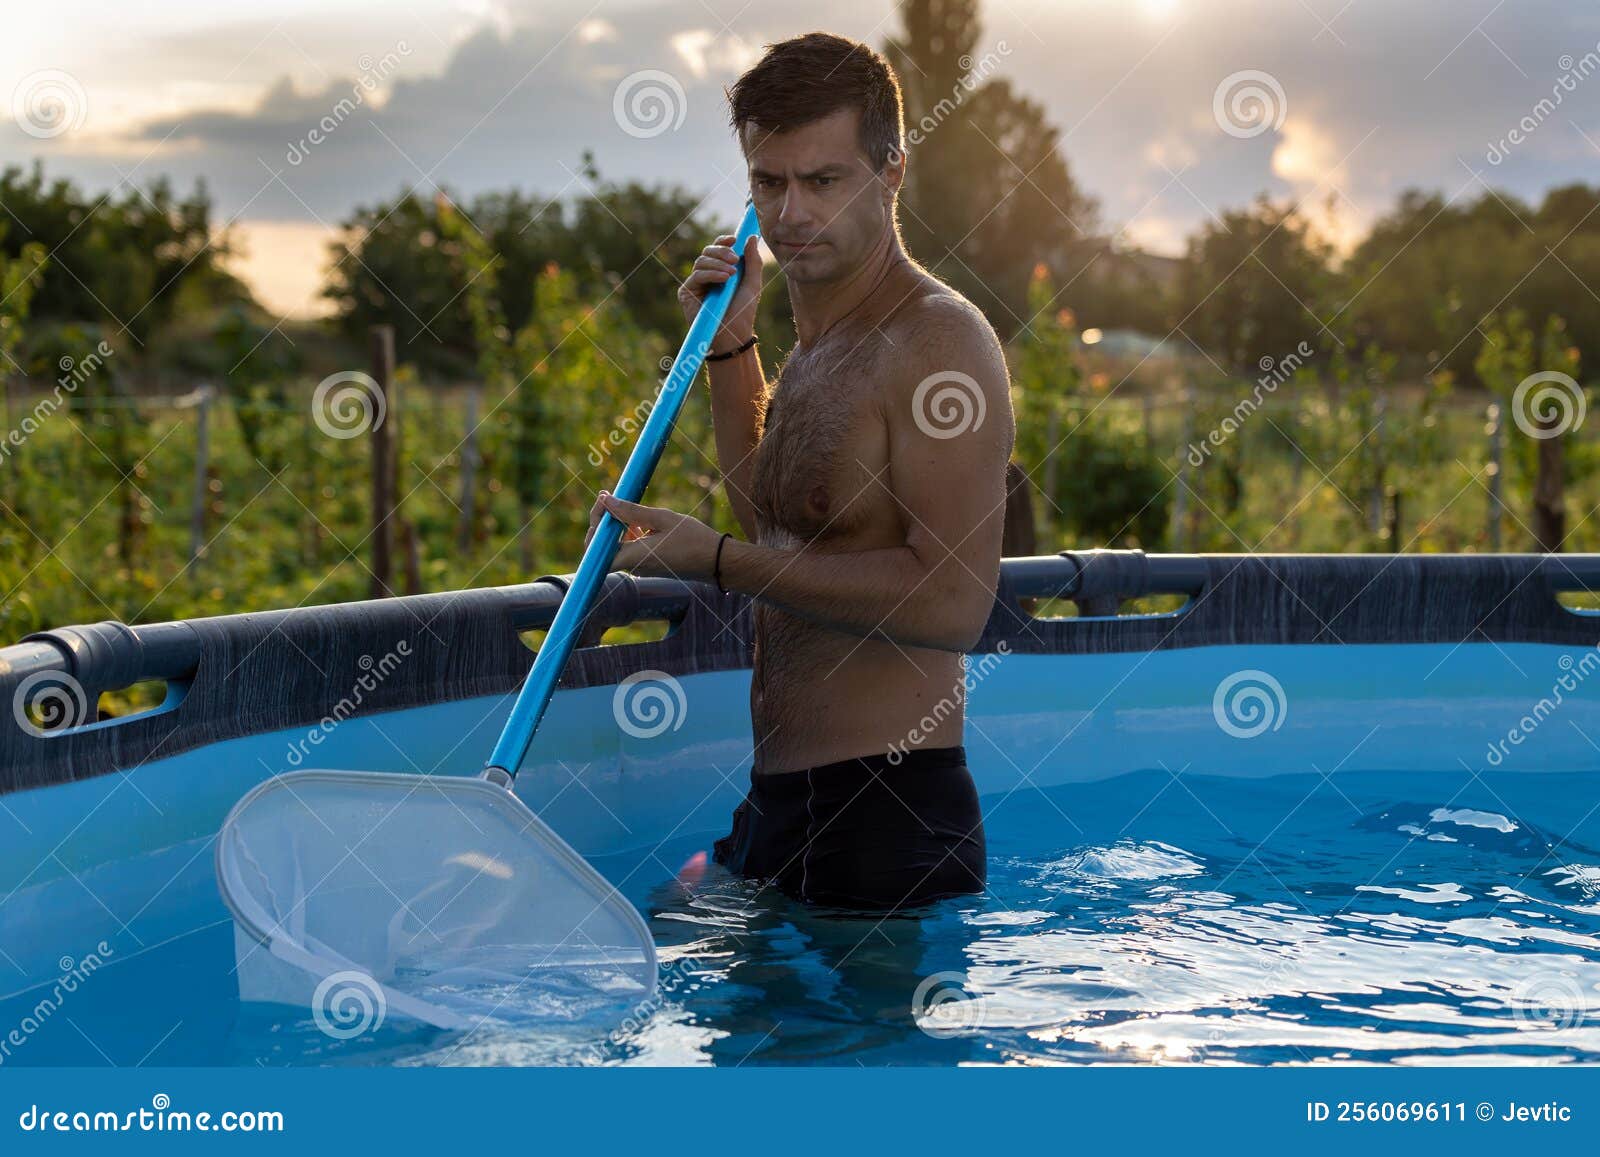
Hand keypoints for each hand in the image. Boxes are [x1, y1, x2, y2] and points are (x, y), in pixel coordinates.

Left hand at [586, 492, 724, 581]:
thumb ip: (631, 511)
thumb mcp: (662, 518)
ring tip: (626, 507)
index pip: (597, 547)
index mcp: (634, 556)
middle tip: (610, 501)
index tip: (604, 501)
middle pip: (601, 548)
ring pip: (614, 548)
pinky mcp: (647, 565)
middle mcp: (633, 566)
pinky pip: (627, 550)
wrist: (718, 561)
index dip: (595, 523)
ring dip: (614, 527)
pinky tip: (639, 523)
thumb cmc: (694, 539)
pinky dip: (626, 535)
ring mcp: (639, 568)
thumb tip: (607, 501)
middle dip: (601, 524)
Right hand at [678, 232, 763, 353]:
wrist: (733, 336)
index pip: (718, 249)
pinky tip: (724, 279)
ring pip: (701, 261)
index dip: (724, 241)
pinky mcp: (687, 292)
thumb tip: (752, 237)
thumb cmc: (743, 313)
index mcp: (722, 271)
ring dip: (718, 264)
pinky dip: (711, 274)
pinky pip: (697, 275)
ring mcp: (696, 284)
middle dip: (722, 252)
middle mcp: (707, 276)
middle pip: (708, 251)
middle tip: (735, 259)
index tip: (734, 239)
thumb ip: (753, 261)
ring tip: (731, 275)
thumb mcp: (753, 284)